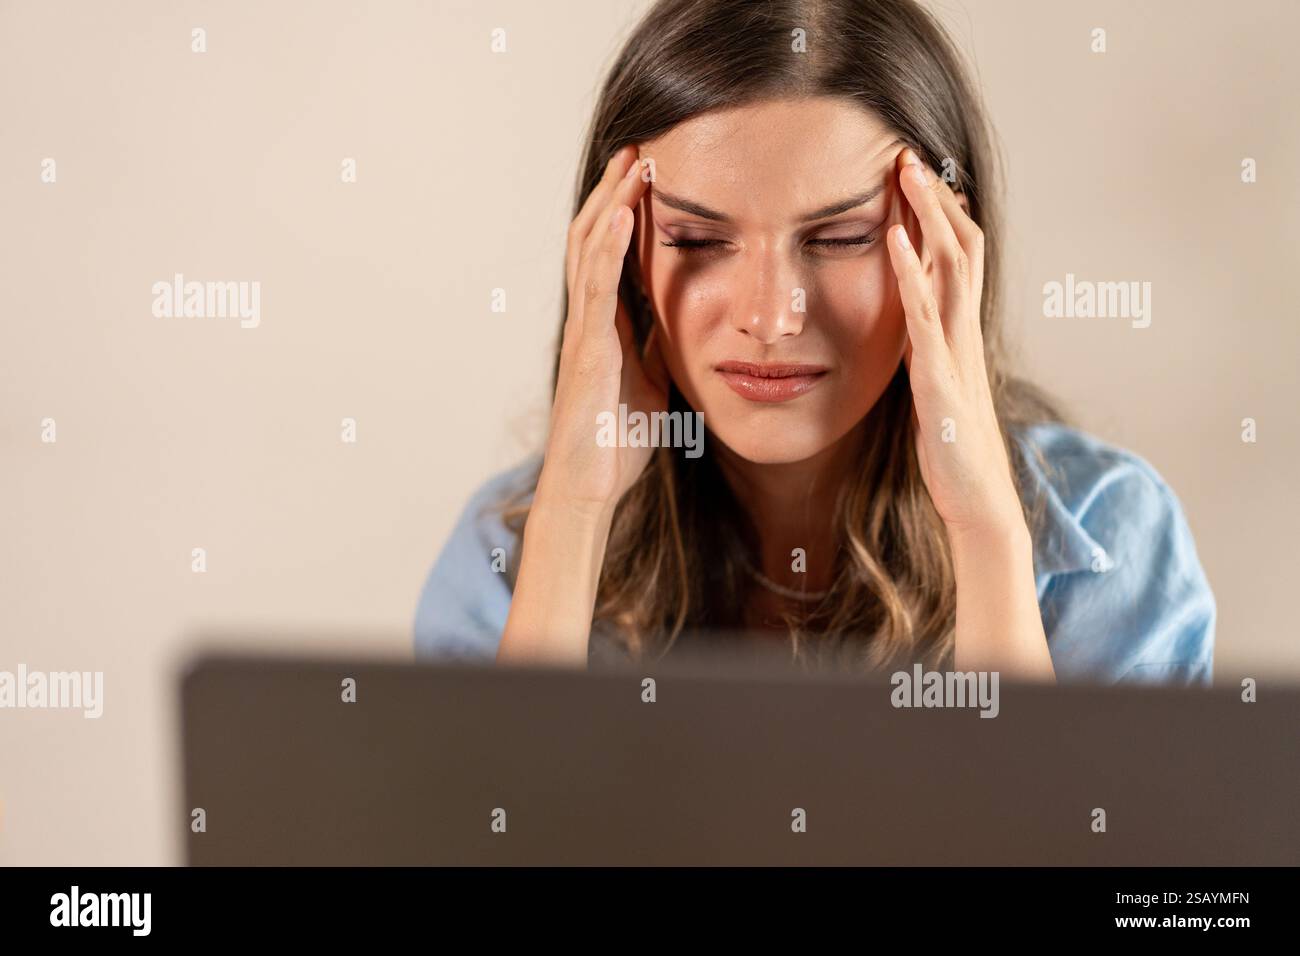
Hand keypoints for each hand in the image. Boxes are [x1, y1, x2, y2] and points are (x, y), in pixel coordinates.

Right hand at [538, 145, 668, 519]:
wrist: (591, 488)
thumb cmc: (615, 443)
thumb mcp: (651, 383)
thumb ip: (657, 349)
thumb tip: (681, 323)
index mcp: (605, 327)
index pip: (612, 256)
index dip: (624, 213)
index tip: (646, 174)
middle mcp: (589, 322)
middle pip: (594, 240)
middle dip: (614, 193)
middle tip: (636, 148)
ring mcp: (584, 333)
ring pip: (590, 254)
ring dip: (610, 206)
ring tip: (630, 164)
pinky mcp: (585, 352)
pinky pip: (596, 293)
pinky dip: (608, 252)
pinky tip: (620, 218)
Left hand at [885, 148, 1023, 542]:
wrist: (975, 501)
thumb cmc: (952, 449)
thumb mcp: (934, 386)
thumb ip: (925, 350)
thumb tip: (908, 321)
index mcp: (960, 334)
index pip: (960, 257)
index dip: (941, 213)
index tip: (915, 175)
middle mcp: (964, 333)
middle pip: (962, 246)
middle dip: (935, 197)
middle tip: (907, 152)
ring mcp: (956, 352)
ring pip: (952, 266)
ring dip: (927, 216)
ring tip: (903, 173)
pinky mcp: (939, 379)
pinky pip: (924, 315)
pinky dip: (909, 272)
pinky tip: (890, 238)